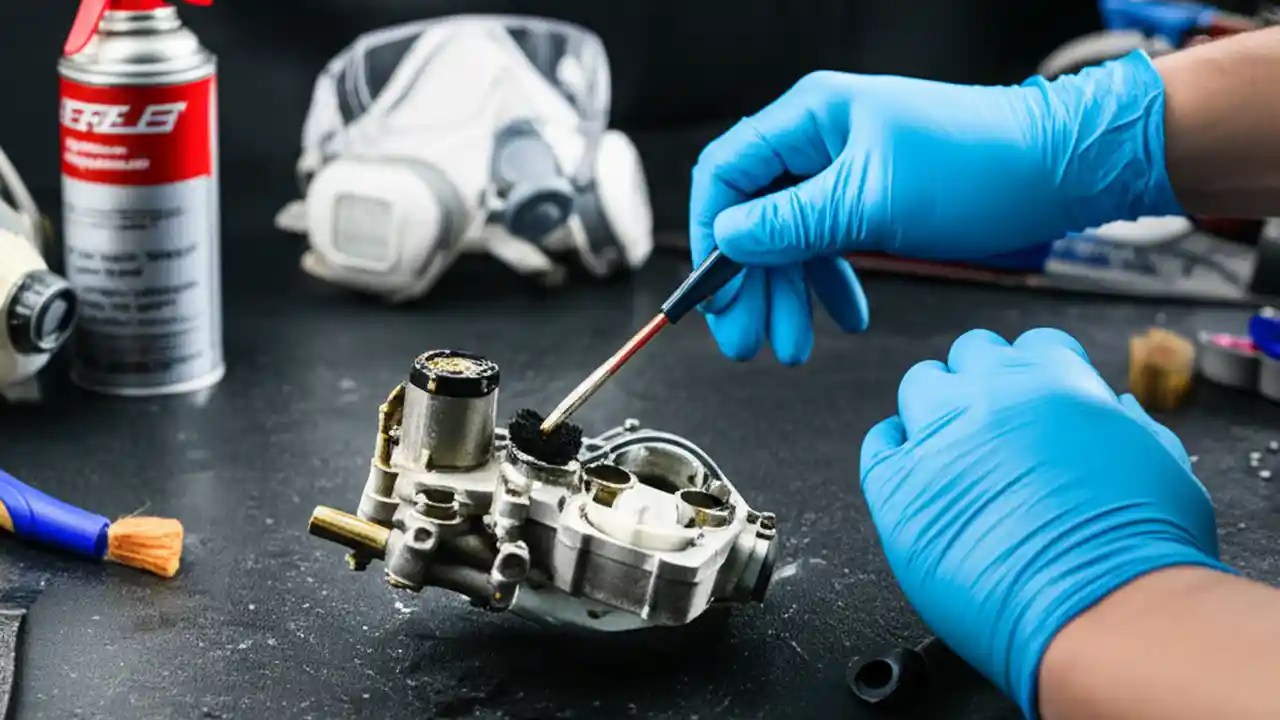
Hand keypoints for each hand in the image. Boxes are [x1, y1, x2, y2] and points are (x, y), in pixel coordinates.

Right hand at [690, 51, 1181, 363]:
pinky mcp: (870, 198)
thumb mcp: (872, 201)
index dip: (711, 234)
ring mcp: (843, 170)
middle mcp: (818, 139)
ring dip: (789, 294)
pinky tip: (845, 318)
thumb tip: (728, 237)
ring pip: (790, 237)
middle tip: (747, 342)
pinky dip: (831, 284)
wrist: (1059, 170)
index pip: (727, 171)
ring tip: (792, 348)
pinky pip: (829, 243)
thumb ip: (792, 221)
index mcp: (810, 117)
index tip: (713, 293)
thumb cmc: (978, 167)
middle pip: (754, 214)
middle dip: (750, 283)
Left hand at [859, 328, 1226, 716]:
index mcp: (1055, 379)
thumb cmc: (1143, 549)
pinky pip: (878, 447)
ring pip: (919, 389)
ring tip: (954, 454)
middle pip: (968, 359)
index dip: (1034, 377)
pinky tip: (916, 476)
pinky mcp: (898, 487)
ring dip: (935, 411)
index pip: (1030, 348)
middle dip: (982, 386)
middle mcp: (990, 395)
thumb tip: (1113, 409)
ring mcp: (940, 437)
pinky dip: (894, 453)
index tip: (1036, 405)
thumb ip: (1127, 427)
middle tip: (993, 430)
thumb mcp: (1162, 465)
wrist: (1102, 609)